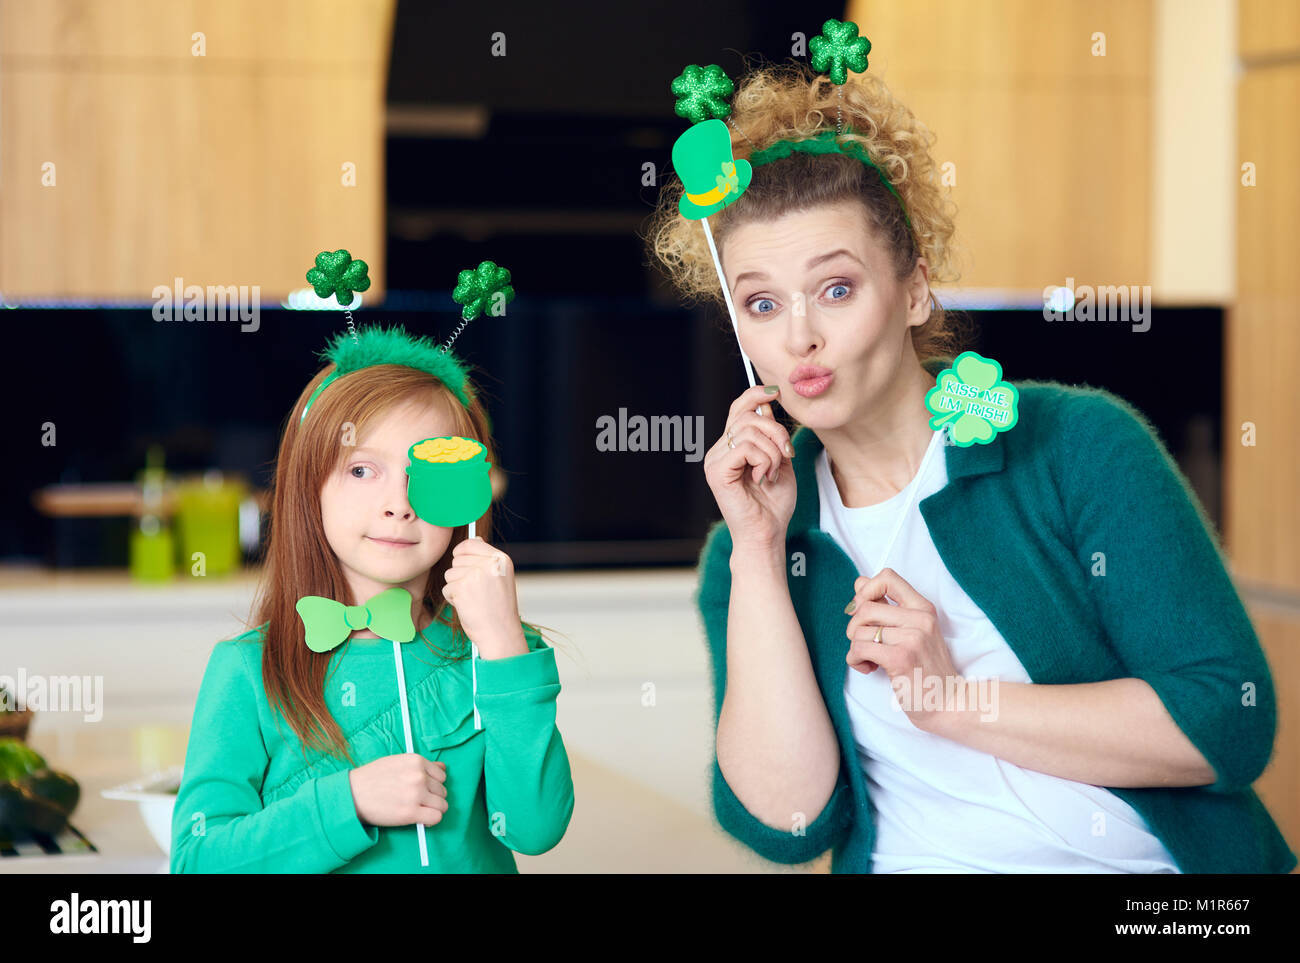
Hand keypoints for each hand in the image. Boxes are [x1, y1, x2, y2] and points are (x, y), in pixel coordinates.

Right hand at [348, 753, 446, 826]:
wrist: (352, 794)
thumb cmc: (372, 778)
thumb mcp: (397, 762)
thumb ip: (420, 765)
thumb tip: (443, 768)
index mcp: (416, 761)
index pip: (441, 775)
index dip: (433, 784)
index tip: (424, 790)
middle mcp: (419, 776)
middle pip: (442, 791)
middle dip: (433, 797)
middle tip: (418, 802)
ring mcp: (416, 794)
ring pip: (442, 805)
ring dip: (433, 809)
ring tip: (419, 810)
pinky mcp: (411, 813)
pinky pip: (436, 818)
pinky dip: (431, 820)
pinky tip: (421, 819)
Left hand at [442, 537, 526, 657]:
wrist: (501, 633)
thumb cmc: (499, 608)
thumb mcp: (500, 577)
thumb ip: (487, 558)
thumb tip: (474, 538)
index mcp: (501, 559)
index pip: (471, 543)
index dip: (462, 553)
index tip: (465, 565)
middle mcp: (489, 563)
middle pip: (457, 559)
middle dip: (460, 574)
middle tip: (475, 591)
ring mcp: (475, 575)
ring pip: (450, 573)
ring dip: (456, 587)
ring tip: (473, 599)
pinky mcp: (462, 588)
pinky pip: (447, 588)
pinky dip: (453, 599)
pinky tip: (468, 607)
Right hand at [702, 384, 796, 550]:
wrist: (767, 534)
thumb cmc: (774, 504)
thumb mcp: (779, 461)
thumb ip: (772, 435)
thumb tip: (767, 405)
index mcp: (731, 448)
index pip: (738, 409)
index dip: (755, 395)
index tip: (776, 392)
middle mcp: (718, 451)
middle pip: (748, 416)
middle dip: (776, 432)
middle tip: (786, 455)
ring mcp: (715, 461)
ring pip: (749, 431)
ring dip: (773, 451)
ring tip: (772, 473)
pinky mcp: (717, 472)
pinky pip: (745, 447)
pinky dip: (764, 460)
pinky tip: (763, 478)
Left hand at [844, 567, 965, 733]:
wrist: (948, 703)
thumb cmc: (927, 669)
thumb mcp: (914, 631)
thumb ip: (888, 607)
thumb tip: (859, 583)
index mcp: (923, 608)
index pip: (887, 577)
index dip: (866, 590)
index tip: (865, 612)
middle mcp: (920, 619)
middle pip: (864, 606)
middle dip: (854, 626)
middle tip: (864, 643)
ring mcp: (911, 638)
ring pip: (859, 629)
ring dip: (855, 647)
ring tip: (870, 659)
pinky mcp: (900, 658)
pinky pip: (859, 648)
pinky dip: (855, 660)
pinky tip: (869, 668)